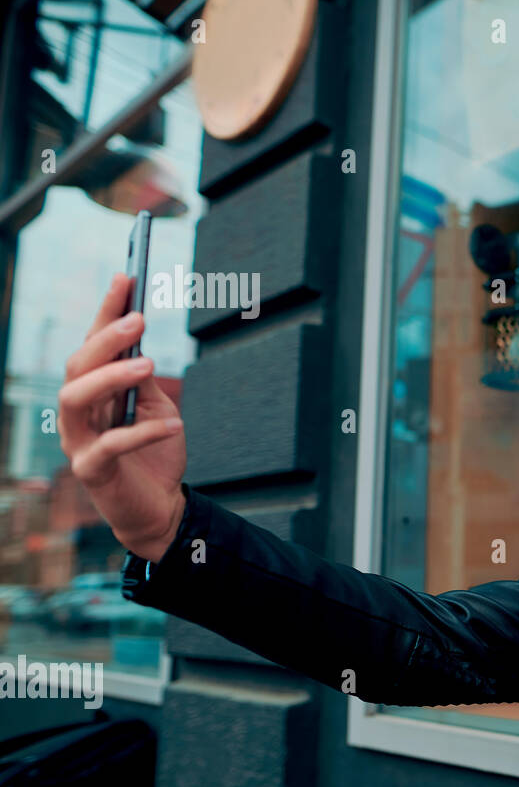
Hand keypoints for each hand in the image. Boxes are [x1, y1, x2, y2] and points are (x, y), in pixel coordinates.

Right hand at [58, 273, 187, 562]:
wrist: (161, 510)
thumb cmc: (156, 455)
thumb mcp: (158, 409)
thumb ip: (146, 381)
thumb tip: (141, 346)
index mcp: (93, 392)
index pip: (92, 344)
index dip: (105, 310)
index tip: (125, 277)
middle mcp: (77, 413)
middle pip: (76, 366)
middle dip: (105, 338)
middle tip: (139, 318)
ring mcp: (78, 442)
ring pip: (75, 399)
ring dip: (111, 376)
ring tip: (149, 365)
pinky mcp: (92, 472)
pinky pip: (112, 446)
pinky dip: (145, 431)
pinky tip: (176, 424)